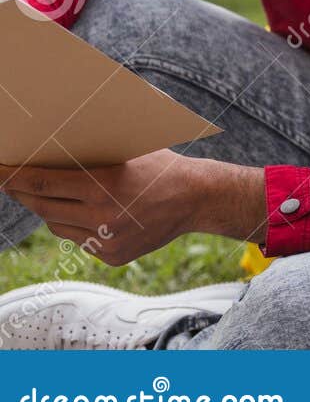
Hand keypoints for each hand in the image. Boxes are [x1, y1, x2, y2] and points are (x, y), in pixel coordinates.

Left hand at [0, 152, 264, 265]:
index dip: (13, 177)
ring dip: (50, 210)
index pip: (42, 182)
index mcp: (105, 184)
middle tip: (10, 181)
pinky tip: (88, 213)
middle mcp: (103, 215)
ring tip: (50, 195)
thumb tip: (51, 145)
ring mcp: (107, 240)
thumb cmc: (161, 165)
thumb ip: (92, 153)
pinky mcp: (112, 256)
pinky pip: (79, 241)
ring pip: (58, 225)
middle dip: (23, 193)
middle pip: (43, 206)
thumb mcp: (128, 150)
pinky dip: (77, 226)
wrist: (197, 198)